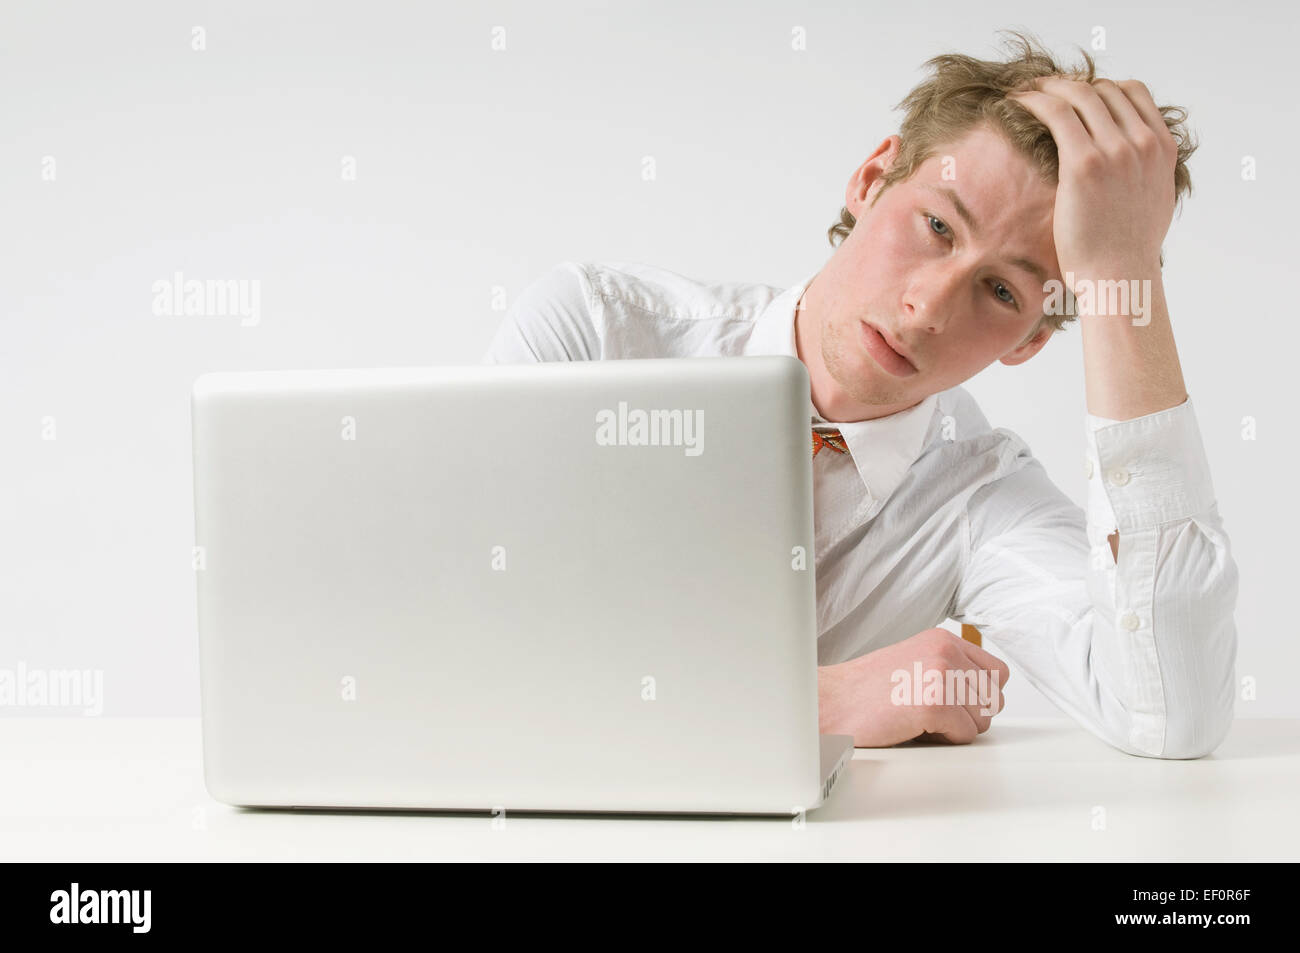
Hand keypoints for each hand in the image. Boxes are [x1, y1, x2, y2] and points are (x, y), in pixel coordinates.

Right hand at [818, 627, 1009, 746]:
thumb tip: (986, 695)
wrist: (829, 703)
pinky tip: (916, 727)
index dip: (978, 695)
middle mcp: (945, 651)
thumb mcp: (915, 663)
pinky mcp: (934, 704)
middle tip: (934, 714)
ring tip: (921, 719)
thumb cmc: (865, 691)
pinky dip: (944, 739)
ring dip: (957, 728)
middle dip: (970, 714)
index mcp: (942, 639)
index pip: (998, 673)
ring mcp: (941, 676)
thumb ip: (951, 669)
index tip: (953, 701)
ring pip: (983, 719)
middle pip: (994, 698)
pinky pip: (965, 735)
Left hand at [1007, 76, 1177, 284]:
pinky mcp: (1084, 163)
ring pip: (1079, 95)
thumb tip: (1136, 170)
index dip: (1100, 87)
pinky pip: (1056, 113)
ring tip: (1025, 93)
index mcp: (1162, 148)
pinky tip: (1018, 103)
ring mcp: (1116, 150)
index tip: (1074, 95)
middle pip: (1103, 89)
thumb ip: (1149, 174)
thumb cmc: (1128, 251)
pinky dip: (1035, 101)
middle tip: (1042, 90)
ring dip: (1049, 87)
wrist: (1120, 276)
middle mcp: (1142, 142)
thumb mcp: (1155, 201)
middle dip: (1069, 85)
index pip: (1132, 93)